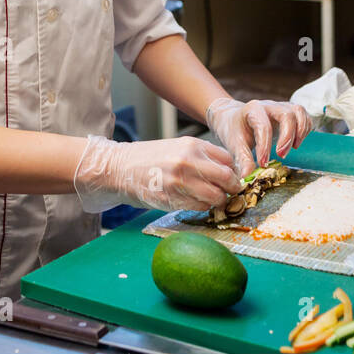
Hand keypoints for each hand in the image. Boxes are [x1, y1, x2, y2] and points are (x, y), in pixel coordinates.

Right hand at [72, 134, 241, 212]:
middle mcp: (189, 161)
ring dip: (218, 202)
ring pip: (217, 197)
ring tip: (211, 200)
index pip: (229, 160)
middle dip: (232, 189)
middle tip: (229, 193)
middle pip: (228, 179)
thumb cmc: (150, 159)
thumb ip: (202, 157)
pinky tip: (195, 203)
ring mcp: (180, 181)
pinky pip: (199, 207)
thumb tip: (229, 171)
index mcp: (193, 145)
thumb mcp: (177, 148)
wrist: (119, 168)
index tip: (232, 179)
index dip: (234, 172)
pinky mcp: (171, 198)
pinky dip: (202, 208)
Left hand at [205, 97, 312, 178]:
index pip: (263, 126)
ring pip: (298, 112)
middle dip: (287, 137)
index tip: (263, 163)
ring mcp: (280, 107)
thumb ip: (242, 159)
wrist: (233, 118)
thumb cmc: (235, 130)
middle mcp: (269, 105)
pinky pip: (304, 115)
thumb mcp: (235, 144)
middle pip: (286, 115)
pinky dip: (305, 129)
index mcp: (252, 110)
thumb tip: (247, 176)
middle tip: (281, 156)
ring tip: (293, 148)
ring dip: (300, 131)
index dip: (265, 147)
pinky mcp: (289, 111)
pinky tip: (296, 143)